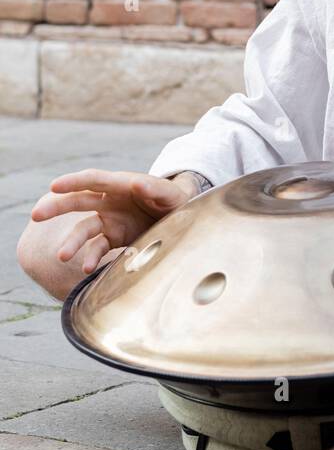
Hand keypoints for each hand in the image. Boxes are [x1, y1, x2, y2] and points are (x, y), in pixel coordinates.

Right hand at [29, 170, 191, 276]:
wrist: (181, 218)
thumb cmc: (175, 200)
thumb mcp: (171, 195)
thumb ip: (156, 189)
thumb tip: (137, 183)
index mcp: (121, 184)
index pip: (93, 180)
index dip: (73, 182)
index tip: (54, 186)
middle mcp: (109, 201)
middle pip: (78, 201)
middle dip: (57, 207)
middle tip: (36, 214)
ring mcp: (109, 220)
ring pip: (84, 229)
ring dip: (72, 242)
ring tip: (62, 256)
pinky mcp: (114, 238)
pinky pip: (98, 248)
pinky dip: (91, 257)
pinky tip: (87, 269)